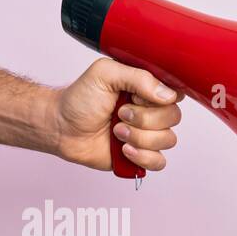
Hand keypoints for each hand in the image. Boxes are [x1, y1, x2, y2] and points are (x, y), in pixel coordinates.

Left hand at [51, 57, 182, 171]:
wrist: (61, 128)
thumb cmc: (79, 99)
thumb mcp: (105, 73)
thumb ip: (139, 77)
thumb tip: (168, 95)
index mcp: (146, 89)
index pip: (174, 93)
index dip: (159, 99)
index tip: (135, 97)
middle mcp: (151, 111)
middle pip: (173, 117)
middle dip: (144, 119)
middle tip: (120, 114)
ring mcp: (148, 134)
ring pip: (167, 140)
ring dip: (139, 137)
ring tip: (116, 132)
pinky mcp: (142, 155)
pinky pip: (159, 161)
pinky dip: (142, 157)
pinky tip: (124, 149)